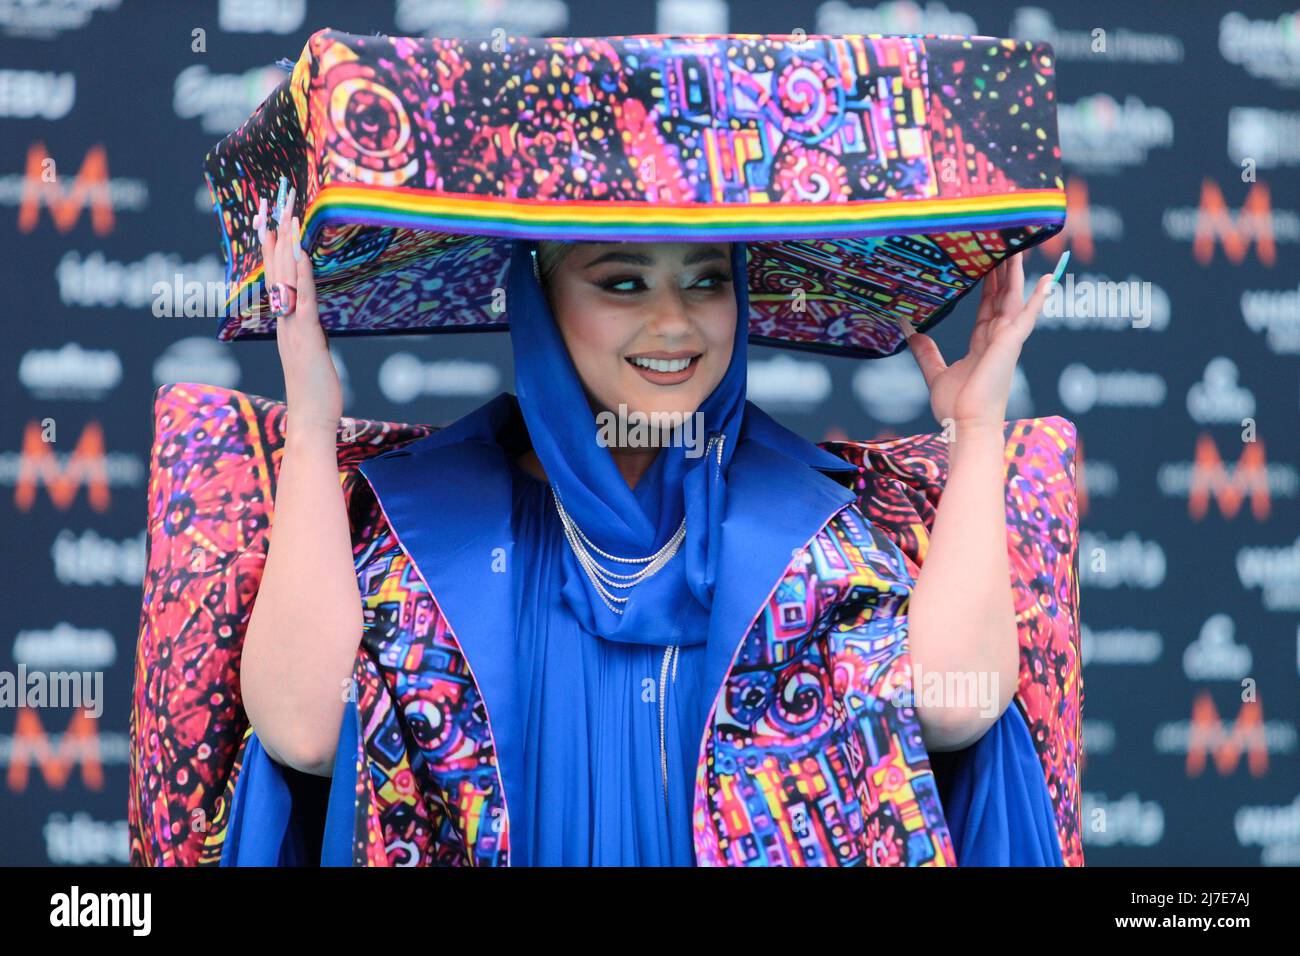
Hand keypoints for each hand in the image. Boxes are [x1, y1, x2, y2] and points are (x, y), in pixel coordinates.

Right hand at [253, 179, 340, 440]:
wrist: (310, 422)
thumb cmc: (316, 397)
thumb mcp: (314, 361)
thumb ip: (311, 341)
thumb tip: (314, 330)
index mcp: (286, 327)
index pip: (277, 282)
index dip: (272, 253)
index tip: (269, 225)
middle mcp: (284, 323)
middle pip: (276, 273)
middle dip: (274, 238)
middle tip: (272, 206)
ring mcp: (292, 329)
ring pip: (286, 281)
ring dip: (286, 248)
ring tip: (285, 217)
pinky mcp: (305, 338)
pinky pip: (302, 299)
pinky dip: (301, 274)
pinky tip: (302, 252)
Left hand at [904, 252, 1054, 433]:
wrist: (964, 425)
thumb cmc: (955, 407)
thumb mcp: (934, 372)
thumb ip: (924, 350)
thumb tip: (909, 330)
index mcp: (984, 342)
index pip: (986, 304)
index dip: (987, 281)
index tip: (985, 259)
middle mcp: (998, 337)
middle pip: (1002, 294)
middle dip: (1002, 268)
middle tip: (1003, 240)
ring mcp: (1007, 339)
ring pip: (1013, 297)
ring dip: (1016, 272)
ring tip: (1019, 245)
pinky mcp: (1010, 344)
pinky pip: (1027, 317)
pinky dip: (1037, 298)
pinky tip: (1047, 278)